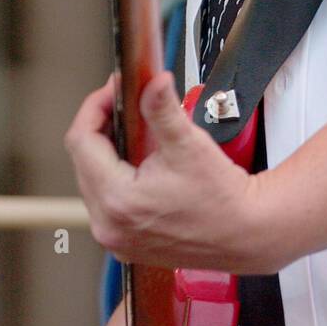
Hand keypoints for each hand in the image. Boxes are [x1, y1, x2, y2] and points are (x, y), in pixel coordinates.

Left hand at [64, 72, 279, 274]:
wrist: (245, 233)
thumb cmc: (222, 198)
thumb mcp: (189, 144)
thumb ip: (162, 109)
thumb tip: (153, 82)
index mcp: (117, 200)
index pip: (81, 142)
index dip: (94, 108)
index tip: (112, 91)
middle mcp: (109, 225)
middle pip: (83, 160)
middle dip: (102, 127)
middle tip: (126, 105)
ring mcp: (115, 238)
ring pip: (92, 180)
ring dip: (109, 152)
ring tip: (137, 135)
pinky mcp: (125, 243)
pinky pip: (106, 202)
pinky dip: (117, 177)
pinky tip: (140, 165)